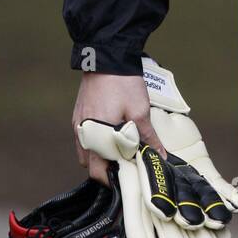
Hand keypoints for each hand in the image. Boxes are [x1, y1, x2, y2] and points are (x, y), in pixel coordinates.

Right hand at [72, 73, 166, 188]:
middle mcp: (83, 134)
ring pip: (86, 152)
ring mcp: (78, 124)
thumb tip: (159, 156)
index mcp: (97, 137)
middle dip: (106, 169)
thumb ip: (148, 137)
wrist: (107, 58)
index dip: (113, 179)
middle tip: (126, 166)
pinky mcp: (78, 115)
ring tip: (120, 151)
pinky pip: (84, 138)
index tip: (128, 178)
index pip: (98, 171)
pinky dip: (95, 143)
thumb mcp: (140, 111)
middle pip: (90, 165)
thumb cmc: (123, 85)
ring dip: (100, 156)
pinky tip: (111, 135)